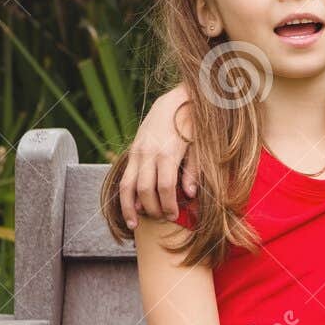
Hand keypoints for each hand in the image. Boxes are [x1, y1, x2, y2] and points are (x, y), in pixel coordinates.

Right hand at [119, 85, 194, 227]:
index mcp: (168, 153)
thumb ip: (193, 170)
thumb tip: (189, 195)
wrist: (176, 100)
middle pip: (145, 189)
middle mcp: (149, 153)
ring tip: (133, 224)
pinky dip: (126, 193)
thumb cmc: (193, 126)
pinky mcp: (133, 149)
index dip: (168, 205)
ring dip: (129, 207)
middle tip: (161, 218)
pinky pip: (125, 175)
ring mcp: (138, 151)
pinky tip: (130, 206)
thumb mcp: (199, 147)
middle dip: (152, 208)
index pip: (165, 187)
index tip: (173, 216)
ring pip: (127, 184)